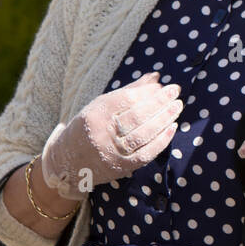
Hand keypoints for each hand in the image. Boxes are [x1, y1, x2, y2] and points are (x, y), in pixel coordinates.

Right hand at [41, 72, 182, 199]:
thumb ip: (129, 91)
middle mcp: (102, 134)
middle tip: (175, 92)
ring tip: (177, 106)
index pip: (127, 100)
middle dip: (160, 102)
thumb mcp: (102, 106)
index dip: (148, 92)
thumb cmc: (89, 127)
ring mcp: (111, 153)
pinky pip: (146, 154)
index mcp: (95, 114)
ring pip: (143, 134)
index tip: (163, 86)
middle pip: (137, 116)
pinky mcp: (121, 168)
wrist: (67, 163)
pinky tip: (173, 128)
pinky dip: (162, 140)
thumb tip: (156, 77)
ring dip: (164, 119)